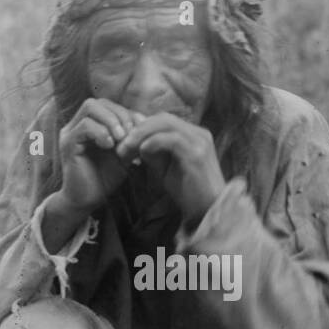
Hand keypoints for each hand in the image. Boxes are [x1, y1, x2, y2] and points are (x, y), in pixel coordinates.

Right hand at [57, 98, 143, 213]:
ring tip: (120, 139)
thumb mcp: (123, 154)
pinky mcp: (68, 143)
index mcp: (90, 124)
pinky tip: (110, 146)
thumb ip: (131, 138)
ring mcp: (70, 132)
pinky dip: (101, 133)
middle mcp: (77, 124)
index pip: (108, 105)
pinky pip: (85, 126)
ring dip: (111, 121)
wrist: (88, 200)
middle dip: (119, 115)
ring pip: (90, 108)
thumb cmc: (105, 178)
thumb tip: (147, 124)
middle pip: (98, 101)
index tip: (141, 128)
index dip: (126, 112)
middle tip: (130, 134)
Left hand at [115, 113, 226, 229]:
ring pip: (166, 124)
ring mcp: (199, 142)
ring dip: (142, 134)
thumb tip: (136, 142)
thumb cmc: (187, 192)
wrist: (207, 211)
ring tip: (127, 148)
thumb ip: (153, 152)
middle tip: (121, 144)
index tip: (124, 142)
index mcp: (193, 134)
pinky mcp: (197, 154)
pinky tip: (142, 152)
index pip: (164, 120)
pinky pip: (171, 139)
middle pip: (163, 118)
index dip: (141, 127)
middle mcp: (199, 134)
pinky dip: (153, 142)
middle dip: (138, 128)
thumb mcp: (166, 167)